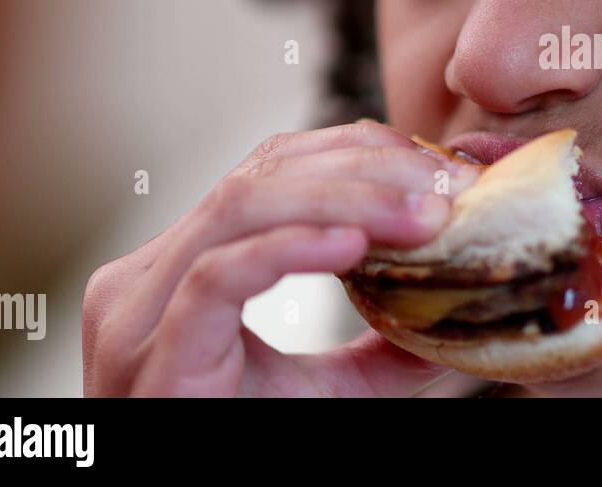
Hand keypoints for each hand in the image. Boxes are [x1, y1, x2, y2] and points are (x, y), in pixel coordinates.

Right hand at [82, 121, 476, 395]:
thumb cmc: (234, 447)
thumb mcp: (325, 393)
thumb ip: (383, 352)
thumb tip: (463, 314)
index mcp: (184, 266)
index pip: (270, 169)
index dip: (357, 153)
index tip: (438, 170)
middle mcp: (148, 275)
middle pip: (262, 175)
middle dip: (366, 168)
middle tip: (447, 187)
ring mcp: (139, 311)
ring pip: (243, 208)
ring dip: (348, 200)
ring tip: (422, 216)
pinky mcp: (152, 354)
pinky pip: (217, 277)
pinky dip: (292, 249)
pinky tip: (352, 245)